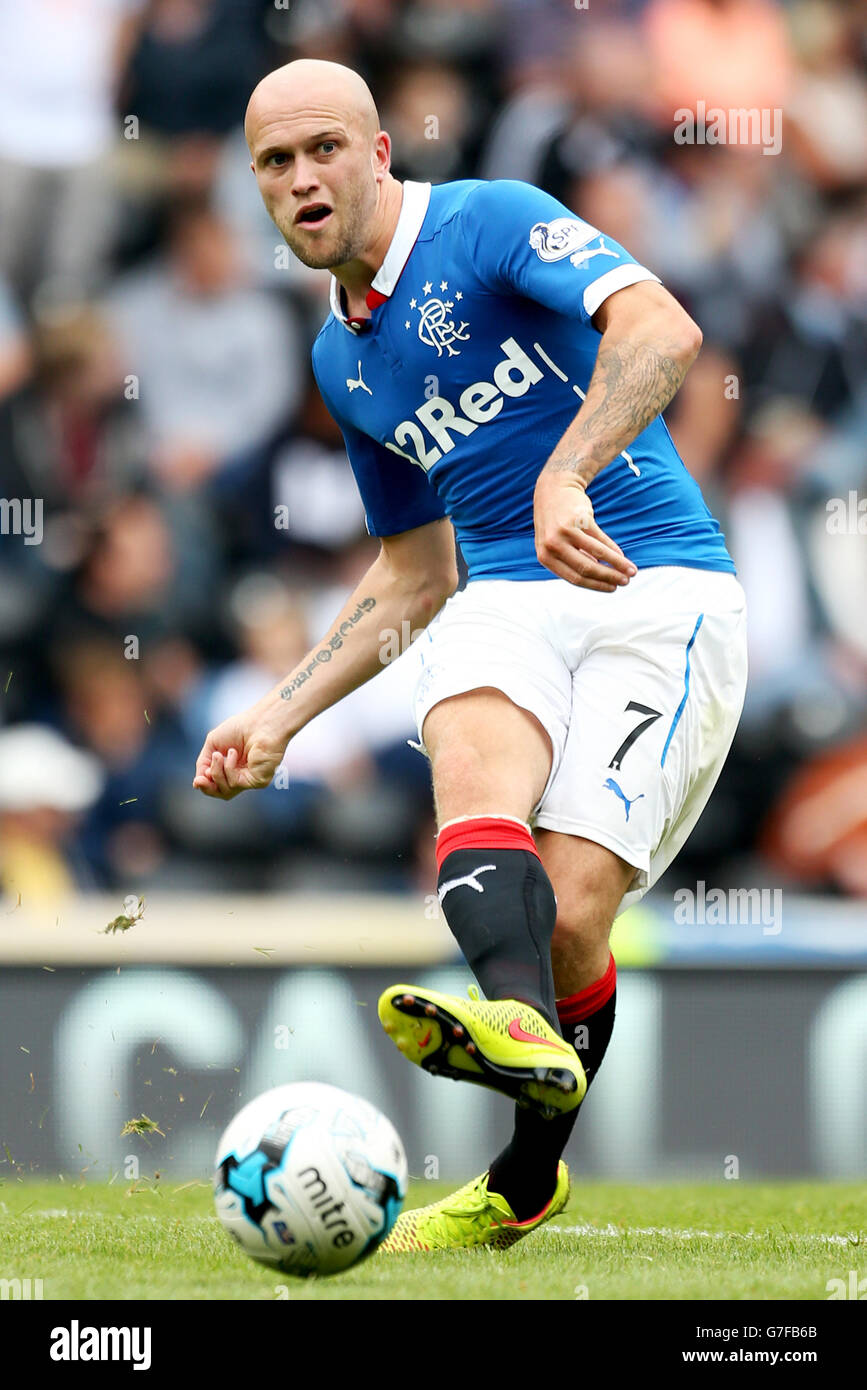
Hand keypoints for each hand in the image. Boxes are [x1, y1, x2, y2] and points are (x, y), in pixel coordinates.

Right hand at [192, 707, 288, 799]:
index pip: (216, 784)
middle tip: (201, 780)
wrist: (260, 722)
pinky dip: (229, 768)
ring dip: (217, 773)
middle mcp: (242, 775)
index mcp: (232, 767)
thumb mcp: (213, 745)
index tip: (198, 781)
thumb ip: (203, 763)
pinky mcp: (257, 781)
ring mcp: (250, 779)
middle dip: (208, 788)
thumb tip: (196, 784)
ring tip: (220, 755)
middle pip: (221, 793)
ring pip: (226, 791)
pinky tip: (233, 754)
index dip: (205, 784)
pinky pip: (235, 784)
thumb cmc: (239, 728)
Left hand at [534, 471, 635, 591]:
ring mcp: (564, 531)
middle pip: (586, 568)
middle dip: (608, 578)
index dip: (596, 585)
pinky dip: (613, 549)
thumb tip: (600, 579)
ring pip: (596, 554)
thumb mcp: (557, 544)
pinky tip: (622, 556)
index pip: (574, 578)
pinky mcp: (578, 518)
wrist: (554, 489)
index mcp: (545, 557)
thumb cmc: (557, 522)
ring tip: (631, 571)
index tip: (612, 589)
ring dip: (617, 564)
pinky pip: (600, 538)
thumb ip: (574, 561)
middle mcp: (552, 545)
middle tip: (625, 582)